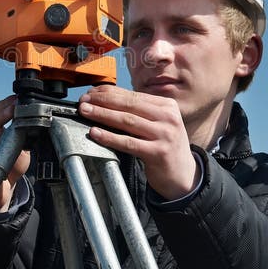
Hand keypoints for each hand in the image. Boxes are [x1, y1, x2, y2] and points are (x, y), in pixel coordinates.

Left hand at [77, 85, 199, 200]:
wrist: (183, 175)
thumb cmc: (164, 146)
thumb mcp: (158, 123)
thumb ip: (138, 112)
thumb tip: (105, 99)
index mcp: (167, 105)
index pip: (132, 95)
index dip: (109, 93)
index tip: (91, 93)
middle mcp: (168, 117)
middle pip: (128, 105)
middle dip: (102, 101)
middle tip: (84, 101)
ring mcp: (164, 134)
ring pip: (127, 121)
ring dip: (102, 115)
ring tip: (86, 112)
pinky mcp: (158, 152)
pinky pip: (128, 143)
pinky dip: (109, 137)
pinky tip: (95, 133)